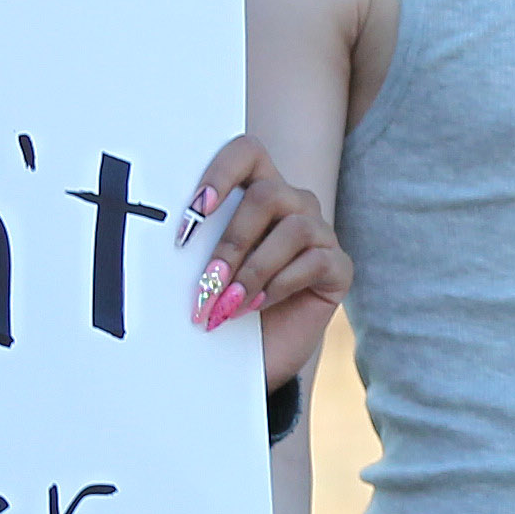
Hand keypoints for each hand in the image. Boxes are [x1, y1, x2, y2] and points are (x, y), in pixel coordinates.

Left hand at [181, 136, 347, 392]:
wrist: (251, 361)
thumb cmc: (221, 306)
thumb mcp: (202, 270)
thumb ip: (197, 244)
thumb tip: (176, 234)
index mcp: (255, 190)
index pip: (247, 152)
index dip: (221, 172)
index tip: (193, 213)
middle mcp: (292, 204)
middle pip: (268, 194)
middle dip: (232, 242)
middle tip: (207, 283)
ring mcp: (320, 234)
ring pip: (295, 228)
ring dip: (255, 268)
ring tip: (228, 304)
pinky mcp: (338, 268)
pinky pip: (316, 261)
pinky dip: (280, 284)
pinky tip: (256, 306)